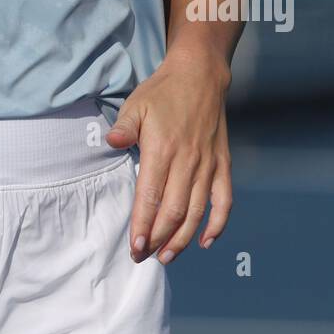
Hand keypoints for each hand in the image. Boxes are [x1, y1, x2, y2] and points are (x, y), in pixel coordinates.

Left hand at [103, 48, 232, 264]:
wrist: (200, 75)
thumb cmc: (162, 92)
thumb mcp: (135, 104)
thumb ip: (123, 127)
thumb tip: (110, 142)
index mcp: (162, 148)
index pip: (151, 196)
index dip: (143, 225)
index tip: (134, 248)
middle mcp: (187, 161)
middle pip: (174, 212)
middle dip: (157, 240)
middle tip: (144, 257)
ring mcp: (208, 165)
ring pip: (197, 212)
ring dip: (183, 239)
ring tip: (167, 257)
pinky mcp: (222, 164)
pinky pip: (224, 201)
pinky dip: (217, 224)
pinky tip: (206, 241)